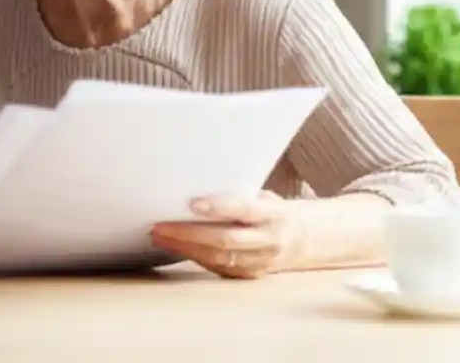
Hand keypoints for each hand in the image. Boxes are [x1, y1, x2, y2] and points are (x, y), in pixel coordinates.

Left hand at [150, 191, 302, 278]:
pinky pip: (217, 267)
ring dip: (184, 248)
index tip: (192, 203)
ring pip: (218, 258)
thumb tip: (192, 183)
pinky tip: (174, 246)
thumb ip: (236, 194)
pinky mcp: (248, 275)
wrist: (300, 240)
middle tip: (159, 225)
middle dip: (189, 233)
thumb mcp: (262, 196)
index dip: (219, 207)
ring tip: (159, 236)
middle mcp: (269, 240)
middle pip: (226, 240)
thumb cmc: (269, 210)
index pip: (244, 209)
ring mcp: (260, 262)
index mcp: (274, 214)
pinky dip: (193, 256)